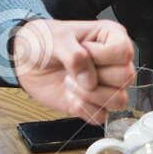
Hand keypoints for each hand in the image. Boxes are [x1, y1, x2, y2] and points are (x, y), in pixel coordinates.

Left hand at [11, 18, 135, 123]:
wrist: (26, 61)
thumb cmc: (43, 42)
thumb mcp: (55, 39)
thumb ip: (74, 55)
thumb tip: (89, 80)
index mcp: (111, 37)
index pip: (124, 52)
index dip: (102, 55)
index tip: (84, 49)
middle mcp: (113, 62)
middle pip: (126, 77)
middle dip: (95, 76)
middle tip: (73, 69)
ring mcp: (106, 85)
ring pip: (118, 100)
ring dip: (89, 95)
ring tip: (70, 83)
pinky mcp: (94, 104)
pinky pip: (101, 116)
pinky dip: (83, 108)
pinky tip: (70, 96)